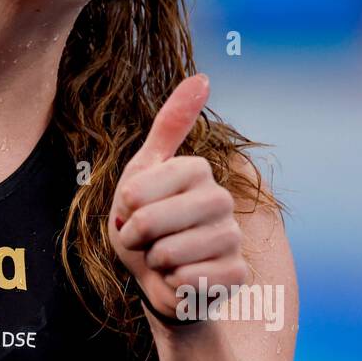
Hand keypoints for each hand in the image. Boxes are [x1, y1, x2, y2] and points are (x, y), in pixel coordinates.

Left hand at [108, 74, 246, 325]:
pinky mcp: (236, 273)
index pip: (138, 191)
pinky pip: (191, 280)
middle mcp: (221, 200)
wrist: (156, 279)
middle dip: (136, 237)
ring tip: (162, 258)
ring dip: (154, 262)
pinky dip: (174, 284)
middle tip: (144, 240)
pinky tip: (181, 279)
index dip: (125, 207)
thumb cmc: (144, 224)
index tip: (132, 210)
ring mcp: (232, 237)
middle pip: (155, 221)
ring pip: (171, 253)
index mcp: (197, 172)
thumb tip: (204, 76)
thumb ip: (169, 124)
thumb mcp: (143, 170)